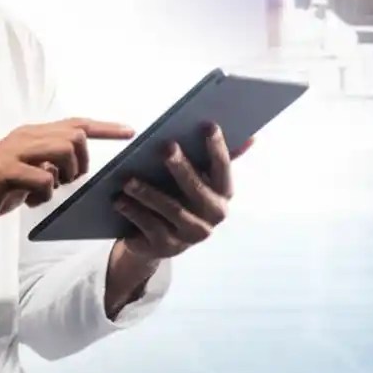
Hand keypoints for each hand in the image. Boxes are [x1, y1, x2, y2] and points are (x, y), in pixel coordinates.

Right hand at [0, 117, 133, 242]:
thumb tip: (74, 168)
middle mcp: (24, 136)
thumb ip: (49, 167)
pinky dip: (44, 195)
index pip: (76, 123)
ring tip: (47, 191)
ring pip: (63, 151)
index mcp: (31, 135)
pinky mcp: (4, 171)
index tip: (131, 132)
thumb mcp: (27, 176)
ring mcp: (13, 151)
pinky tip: (30, 202)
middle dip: (82, 162)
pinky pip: (43, 179)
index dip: (105, 127)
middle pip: (76, 135)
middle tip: (67, 182)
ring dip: (64, 177)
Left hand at [113, 124, 252, 261]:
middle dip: (182, 168)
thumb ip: (218, 158)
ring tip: (129, 178)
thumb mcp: (198, 178)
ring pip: (171, 210)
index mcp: (223, 194)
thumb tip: (252, 137)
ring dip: (149, 192)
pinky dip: (134, 212)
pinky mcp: (167, 247)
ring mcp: (190, 234)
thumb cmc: (180, 197)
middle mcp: (212, 216)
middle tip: (166, 147)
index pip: (223, 169)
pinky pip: (150, 227)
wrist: (156, 239)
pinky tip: (120, 200)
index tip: (208, 126)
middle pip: (197, 190)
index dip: (218, 148)